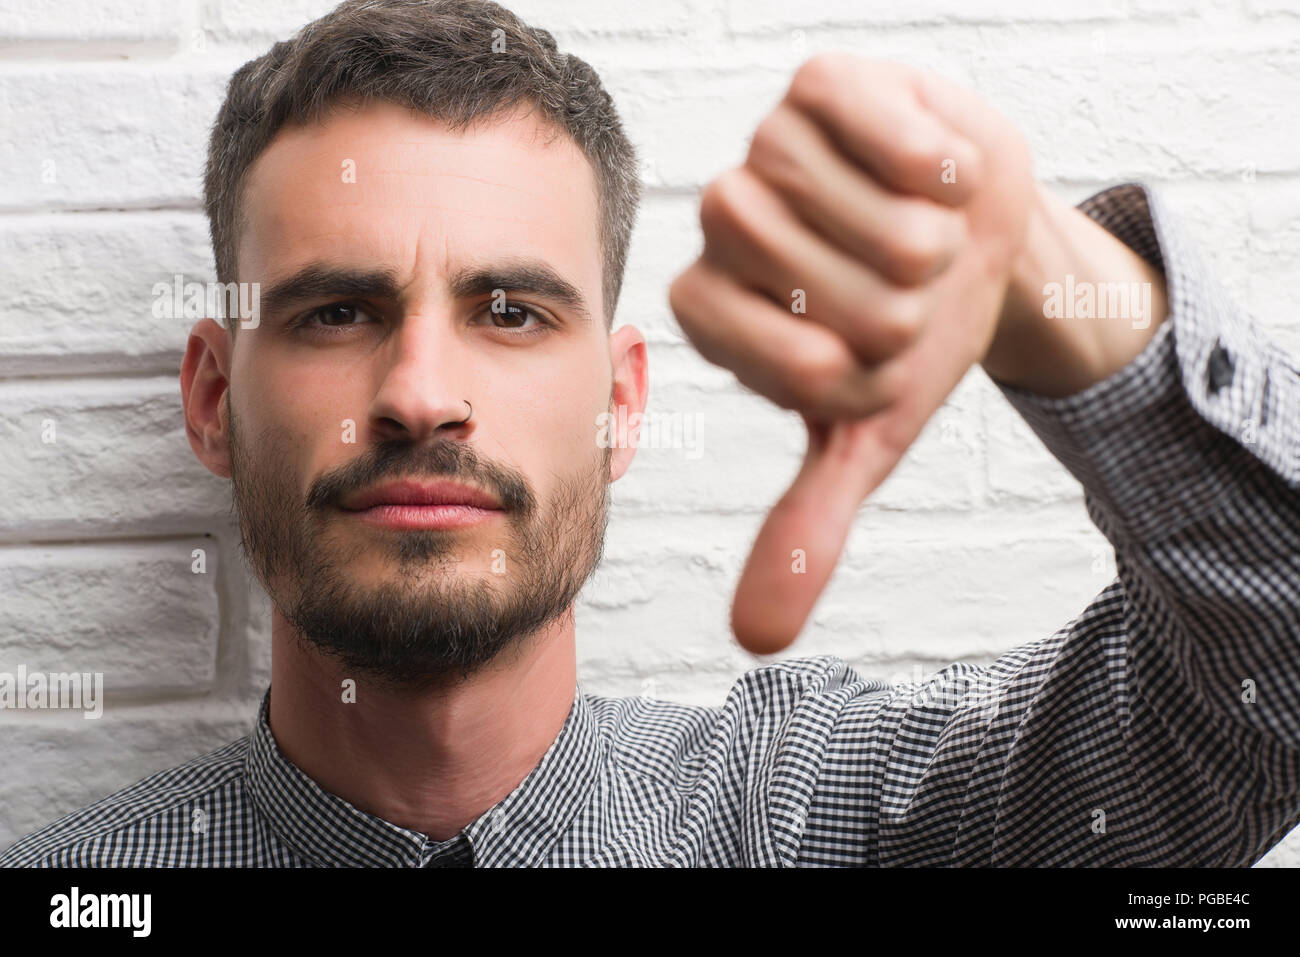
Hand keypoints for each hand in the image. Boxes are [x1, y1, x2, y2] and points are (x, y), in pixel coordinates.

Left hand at [668, 54, 1034, 653]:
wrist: (993, 250)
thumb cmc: (917, 342)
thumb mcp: (867, 439)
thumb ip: (806, 526)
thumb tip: (756, 642)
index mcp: (715, 304)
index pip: (730, 326)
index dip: (820, 352)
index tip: (869, 355)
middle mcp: (726, 219)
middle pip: (773, 250)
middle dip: (877, 292)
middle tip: (912, 289)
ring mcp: (771, 143)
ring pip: (822, 189)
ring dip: (911, 231)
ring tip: (930, 233)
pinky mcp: (825, 84)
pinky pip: (856, 115)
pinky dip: (924, 160)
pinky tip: (941, 176)